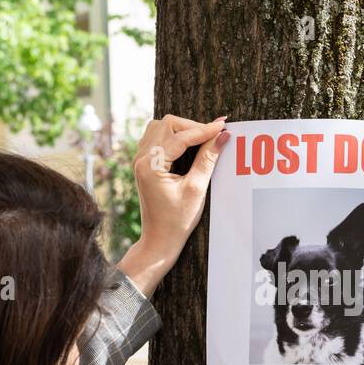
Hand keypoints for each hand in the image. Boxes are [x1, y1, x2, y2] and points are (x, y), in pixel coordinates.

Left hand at [118, 114, 228, 296]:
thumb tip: (222, 137)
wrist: (159, 239)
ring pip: (161, 127)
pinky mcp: (144, 163)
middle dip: (192, 127)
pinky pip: (157, 137)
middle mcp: (141, 159)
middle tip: (215, 134)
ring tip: (204, 138)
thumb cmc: (177, 220)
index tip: (223, 126)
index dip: (204, 130)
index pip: (180, 137)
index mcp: (150, 166)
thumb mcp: (196, 189)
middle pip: (167, 124)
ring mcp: (140, 160)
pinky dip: (174, 136)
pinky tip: (189, 144)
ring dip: (183, 129)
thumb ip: (208, 159)